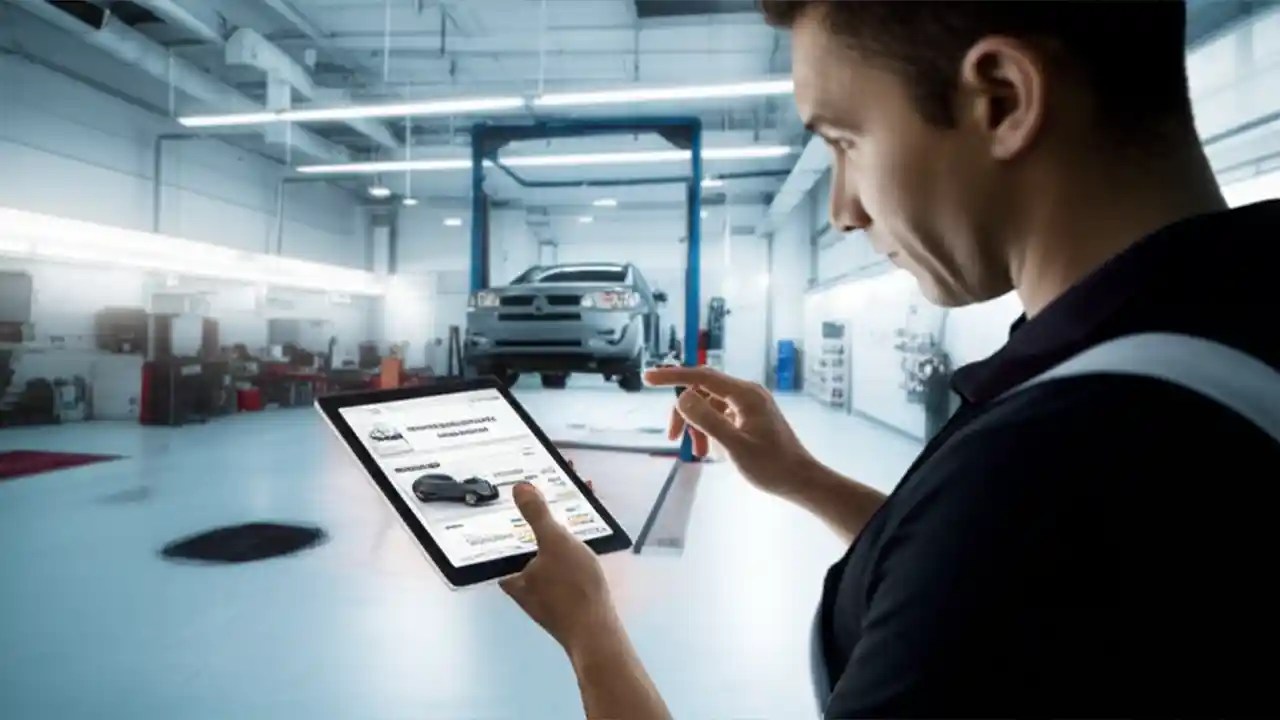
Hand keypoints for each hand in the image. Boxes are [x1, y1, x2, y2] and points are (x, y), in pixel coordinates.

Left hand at [500, 483, 618, 651]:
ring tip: (570, 502)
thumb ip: (536, 515)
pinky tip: (582, 535)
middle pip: (524, 542)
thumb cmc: (571, 586)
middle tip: (549, 489)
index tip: (516, 492)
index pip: (501, 537)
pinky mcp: (562, 597)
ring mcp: (542, 592)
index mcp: (509, 573)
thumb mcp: (554, 542)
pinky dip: (568, 545)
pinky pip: (561, 563)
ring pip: (545, 551)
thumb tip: (518, 487)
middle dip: (538, 515)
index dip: (508, 512)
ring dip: (557, 528)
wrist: (597, 630)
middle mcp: (521, 584)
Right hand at [643, 366, 818, 497]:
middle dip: (685, 412)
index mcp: (745, 394)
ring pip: (709, 404)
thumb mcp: (735, 445)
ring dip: (697, 425)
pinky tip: (710, 450)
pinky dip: (709, 429)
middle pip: (702, 390)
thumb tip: (681, 397)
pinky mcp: (750, 416)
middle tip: (674, 438)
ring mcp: (749, 404)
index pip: (701, 376)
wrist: (800, 480)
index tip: (647, 378)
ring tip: (698, 452)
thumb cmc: (771, 466)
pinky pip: (720, 414)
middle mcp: (747, 392)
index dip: (672, 376)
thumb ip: (707, 420)